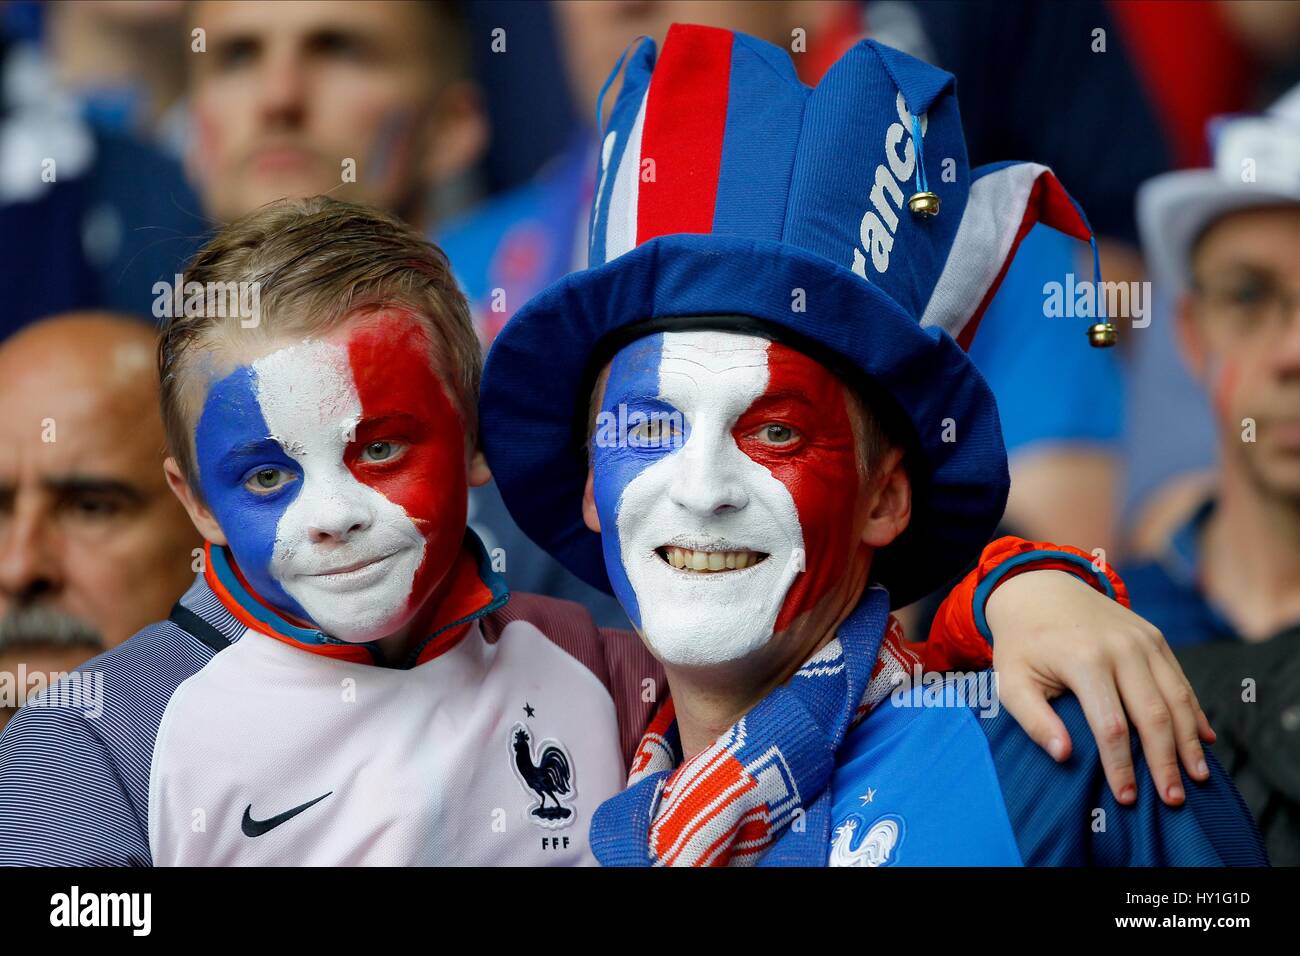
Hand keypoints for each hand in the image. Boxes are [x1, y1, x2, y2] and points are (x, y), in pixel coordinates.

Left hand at [985, 569, 1214, 806]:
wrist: (1038, 588)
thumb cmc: (1022, 643)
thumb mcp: (1012, 680)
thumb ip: (1034, 720)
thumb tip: (1064, 756)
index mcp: (1084, 660)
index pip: (1111, 725)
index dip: (1122, 765)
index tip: (1127, 797)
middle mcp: (1120, 648)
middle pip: (1154, 714)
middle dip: (1166, 761)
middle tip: (1174, 799)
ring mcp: (1142, 639)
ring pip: (1177, 697)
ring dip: (1190, 741)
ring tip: (1197, 777)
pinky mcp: (1154, 636)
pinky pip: (1180, 679)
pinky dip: (1194, 711)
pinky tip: (1205, 740)